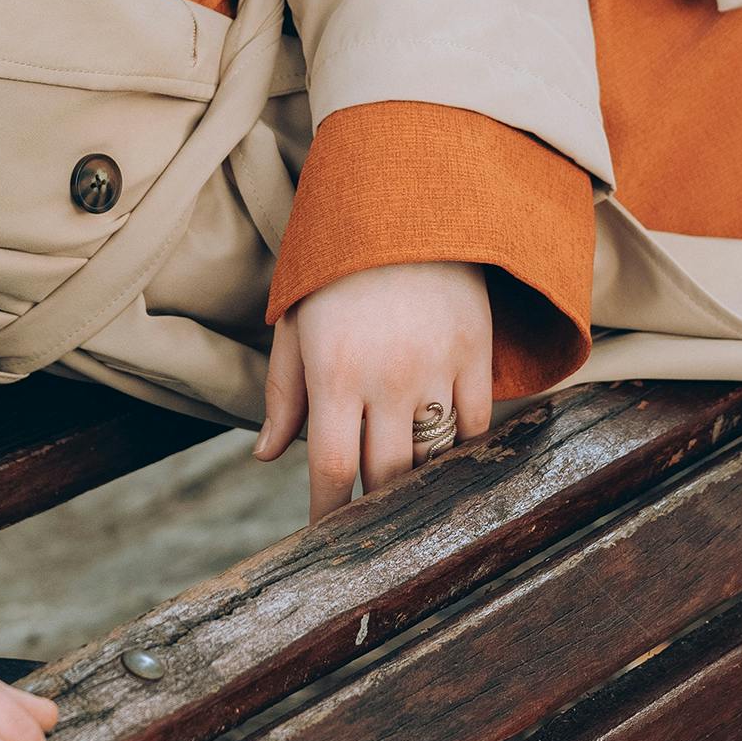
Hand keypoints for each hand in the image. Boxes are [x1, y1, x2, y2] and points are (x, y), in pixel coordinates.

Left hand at [256, 256, 494, 524]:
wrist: (406, 203)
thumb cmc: (338, 270)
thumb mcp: (296, 325)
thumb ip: (282, 394)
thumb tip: (265, 456)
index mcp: (334, 372)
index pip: (329, 467)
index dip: (327, 512)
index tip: (325, 537)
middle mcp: (387, 377)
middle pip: (385, 474)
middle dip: (373, 507)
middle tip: (367, 526)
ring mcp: (437, 366)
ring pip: (432, 457)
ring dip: (417, 481)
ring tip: (406, 495)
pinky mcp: (476, 352)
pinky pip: (474, 425)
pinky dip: (460, 448)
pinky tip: (446, 455)